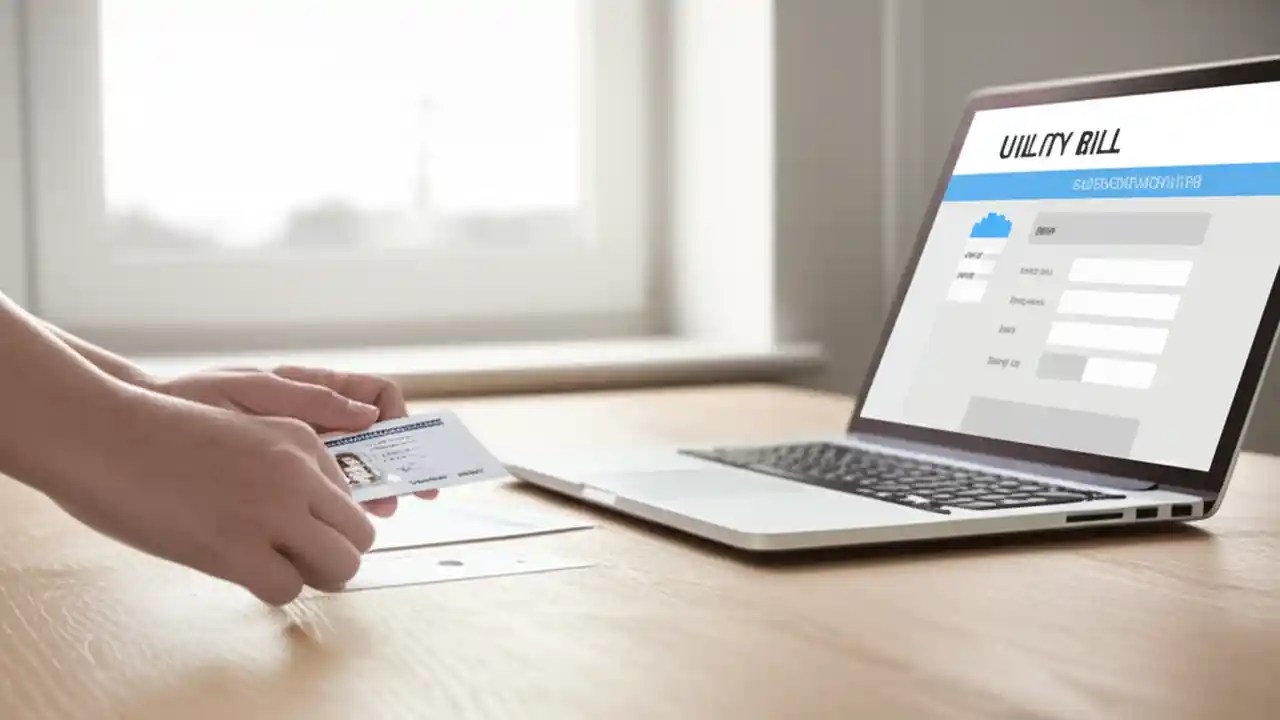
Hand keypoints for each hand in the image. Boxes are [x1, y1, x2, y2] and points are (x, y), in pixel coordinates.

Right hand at [48, 395, 375, 604]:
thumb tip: (318, 501)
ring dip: (309, 576)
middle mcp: (300, 473)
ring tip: (270, 566)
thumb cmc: (161, 433)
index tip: (298, 529)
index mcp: (303, 439)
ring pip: (340, 566)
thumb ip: (289, 458)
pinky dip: (269, 588)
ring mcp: (273, 510)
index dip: (329, 522)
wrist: (101, 434)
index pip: (354, 498)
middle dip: (335, 555)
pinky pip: (287, 588)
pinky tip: (239, 571)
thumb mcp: (242, 425)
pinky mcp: (237, 548)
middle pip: (361, 536)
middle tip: (296, 559)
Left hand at [156, 366, 437, 515]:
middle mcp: (311, 425)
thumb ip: (308, 398)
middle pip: (376, 443)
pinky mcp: (277, 488)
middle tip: (402, 499)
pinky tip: (331, 530)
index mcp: (310, 392)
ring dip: (369, 495)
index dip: (403, 418)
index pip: (378, 396)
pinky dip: (333, 515)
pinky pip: (319, 500)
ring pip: (353, 476)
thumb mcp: (248, 389)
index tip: (411, 446)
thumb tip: (368, 414)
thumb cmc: (182, 401)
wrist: (127, 434)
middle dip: (396, 467)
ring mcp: (295, 458)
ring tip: (372, 517)